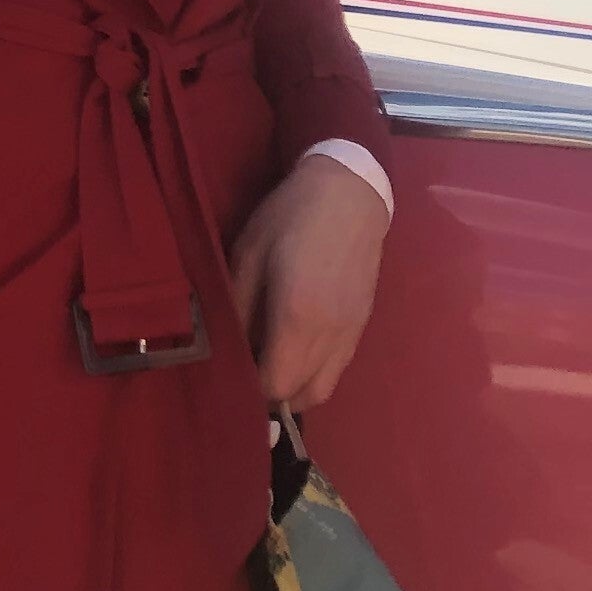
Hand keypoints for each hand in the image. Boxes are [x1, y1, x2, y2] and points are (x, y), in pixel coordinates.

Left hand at [230, 157, 387, 409]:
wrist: (348, 195)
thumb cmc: (289, 218)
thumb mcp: (247, 256)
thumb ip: (237, 309)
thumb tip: (229, 349)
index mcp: (298, 318)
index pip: (276, 384)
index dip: (251, 388)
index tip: (232, 373)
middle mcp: (330, 335)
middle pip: (303, 396)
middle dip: (272, 394)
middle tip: (247, 370)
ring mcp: (351, 333)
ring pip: (324, 388)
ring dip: (296, 389)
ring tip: (269, 363)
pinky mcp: (362, 325)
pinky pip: (337, 368)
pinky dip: (314, 373)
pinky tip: (294, 349)